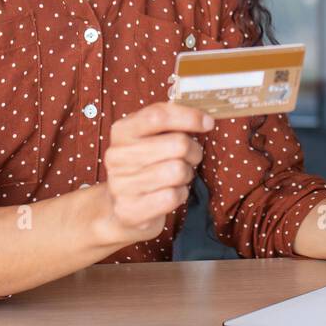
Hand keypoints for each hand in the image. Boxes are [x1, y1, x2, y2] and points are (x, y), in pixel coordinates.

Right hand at [94, 101, 214, 246]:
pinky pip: (173, 196)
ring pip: (178, 171)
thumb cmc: (144, 168)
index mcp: (122, 131)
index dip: (189, 117)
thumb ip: (170, 124)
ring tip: (178, 177)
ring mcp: (121, 183)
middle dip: (194, 151)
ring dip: (187, 174)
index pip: (158, 115)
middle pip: (177, 144)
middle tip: (192, 157)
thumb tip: (205, 119)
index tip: (207, 122)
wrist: (121, 208)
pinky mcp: (129, 209)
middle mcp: (117, 155)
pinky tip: (171, 193)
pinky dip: (180, 195)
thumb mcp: (149, 139)